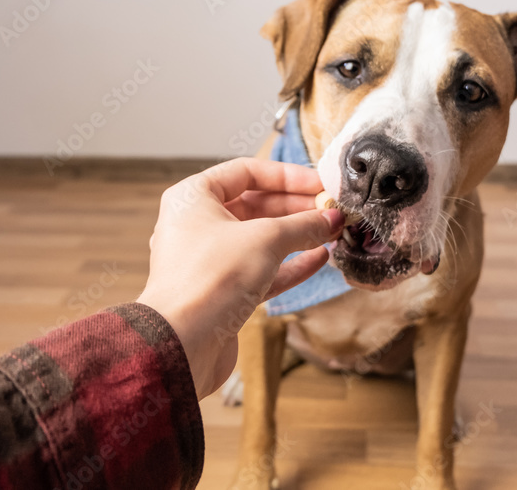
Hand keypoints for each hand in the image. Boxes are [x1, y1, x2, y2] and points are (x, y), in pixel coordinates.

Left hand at [137, 157, 344, 399]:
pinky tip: (319, 259)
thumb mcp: (266, 239)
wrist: (183, 344)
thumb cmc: (211, 279)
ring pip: (260, 239)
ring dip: (297, 236)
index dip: (288, 176)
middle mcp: (197, 225)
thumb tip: (332, 218)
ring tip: (332, 233)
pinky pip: (261, 270)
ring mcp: (209, 260)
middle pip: (255, 205)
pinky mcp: (221, 292)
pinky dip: (289, 264)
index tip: (321, 185)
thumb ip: (303, 225)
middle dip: (297, 208)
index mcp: (194, 198)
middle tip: (332, 211)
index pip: (246, 172)